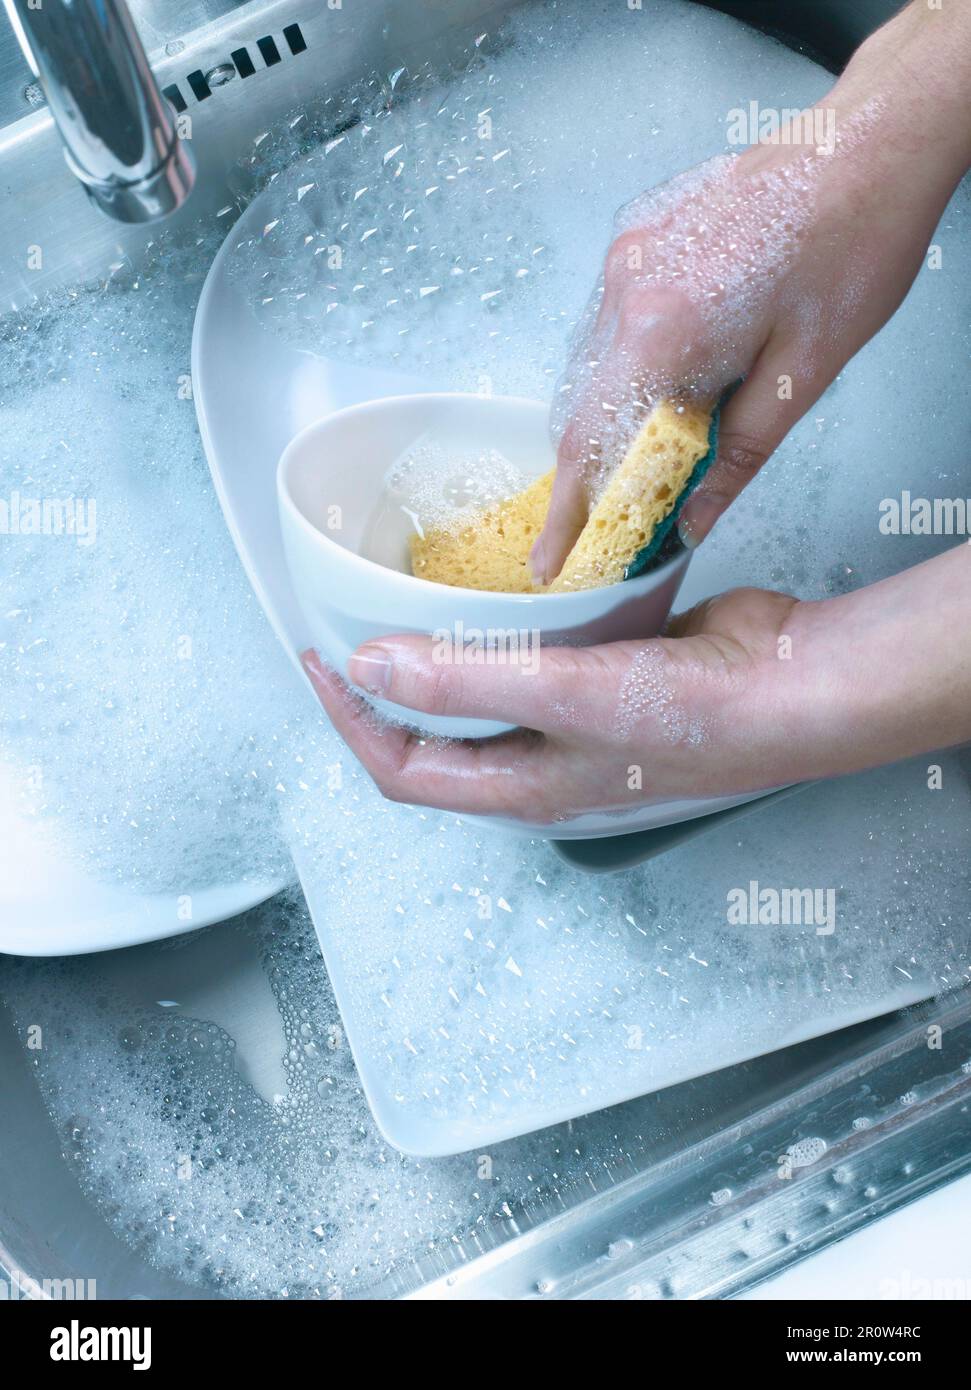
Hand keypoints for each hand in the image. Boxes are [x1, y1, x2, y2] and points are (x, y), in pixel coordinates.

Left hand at [302, 589, 805, 824]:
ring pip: (481, 692)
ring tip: (404, 600)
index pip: (403, 768)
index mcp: (520, 787)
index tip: (318, 659)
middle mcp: (539, 761)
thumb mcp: (564, 697)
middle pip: (434, 734)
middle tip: (349, 625)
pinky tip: (491, 588)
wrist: (790, 684)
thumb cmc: (695, 716)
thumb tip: (368, 669)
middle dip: (383, 687)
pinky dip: (501, 628)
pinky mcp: (602, 675)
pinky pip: (530, 655)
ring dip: (441, 654)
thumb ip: (463, 681)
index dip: (350, 721)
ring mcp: (572, 719)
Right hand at [530, 0, 970, 581]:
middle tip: (630, 510)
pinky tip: (681, 373)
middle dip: (598, 468)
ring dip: (619, 414)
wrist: (870, 145)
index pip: (588, 445)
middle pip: (584, 408)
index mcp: (663, 331)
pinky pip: (613, 323)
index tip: (550, 559)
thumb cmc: (853, 247)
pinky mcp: (640, 238)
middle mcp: (628, 290)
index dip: (565, 514)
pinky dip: (632, 366)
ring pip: (597, 366)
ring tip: (673, 439)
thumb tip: (694, 519)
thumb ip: (739, 456)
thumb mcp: (803, 374)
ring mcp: (628, 258)